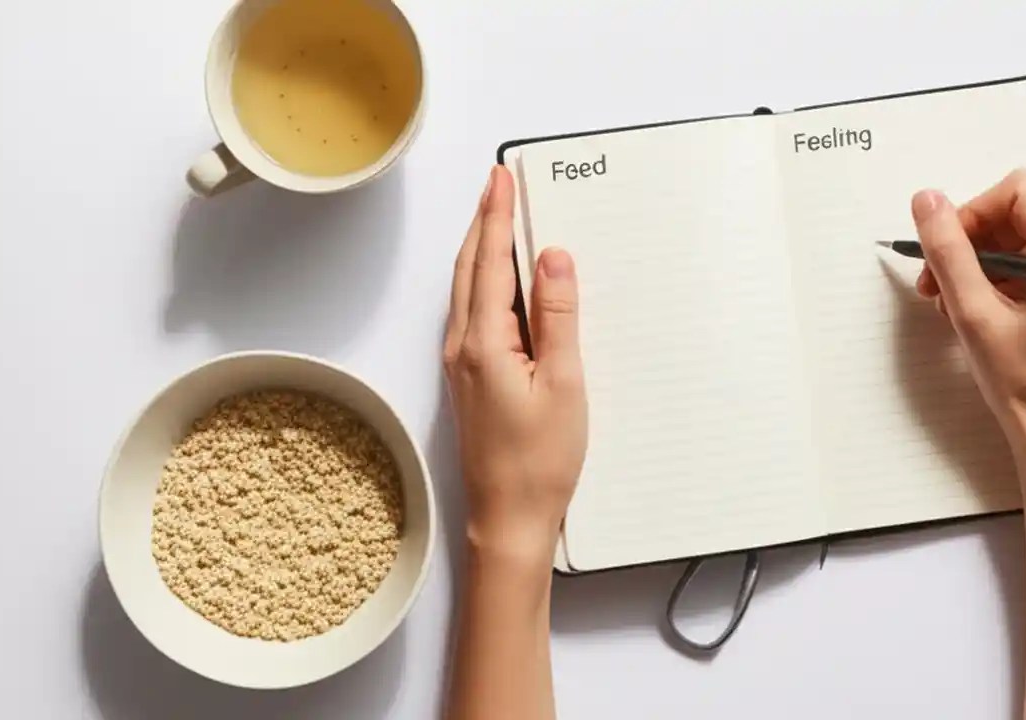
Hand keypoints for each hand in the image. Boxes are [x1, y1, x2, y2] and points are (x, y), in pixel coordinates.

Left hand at [443, 166, 587, 563]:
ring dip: (481, 249)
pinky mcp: (470, 379)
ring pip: (467, 289)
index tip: (501, 179)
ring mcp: (462, 364)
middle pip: (470, 268)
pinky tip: (498, 283)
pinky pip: (472, 313)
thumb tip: (554, 259)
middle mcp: (463, 347)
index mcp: (484, 342)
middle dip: (483, 222)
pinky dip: (483, 282)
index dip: (498, 216)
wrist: (508, 519)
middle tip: (498, 185)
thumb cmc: (539, 462)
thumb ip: (558, 316)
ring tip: (497, 219)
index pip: (492, 262)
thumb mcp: (563, 383)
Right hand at [912, 169, 1025, 448]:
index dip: (971, 213)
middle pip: (1008, 214)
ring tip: (945, 302)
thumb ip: (948, 252)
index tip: (945, 252)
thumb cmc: (1020, 379)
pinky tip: (966, 311)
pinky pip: (1013, 263)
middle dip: (964, 243)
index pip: (1014, 192)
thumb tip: (927, 200)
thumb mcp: (973, 312)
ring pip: (1006, 238)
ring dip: (968, 264)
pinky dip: (983, 280)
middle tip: (933, 283)